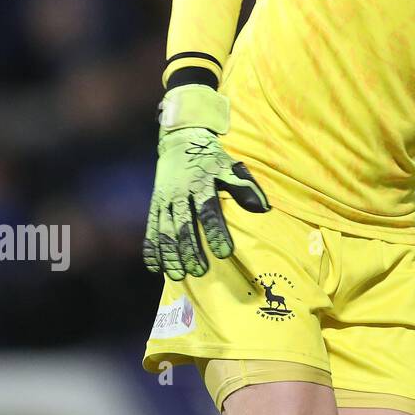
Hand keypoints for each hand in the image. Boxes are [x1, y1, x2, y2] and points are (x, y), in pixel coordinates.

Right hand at [143, 85, 269, 279]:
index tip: (224, 253)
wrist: (181, 140)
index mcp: (201, 184)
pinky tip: (155, 268)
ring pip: (165, 230)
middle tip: (200, 271)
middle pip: (184, 225)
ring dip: (171, 254)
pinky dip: (151, 249)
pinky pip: (151, 229)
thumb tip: (263, 208)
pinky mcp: (154, 205)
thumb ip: (244, 187)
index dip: (216, 232)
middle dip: (191, 249)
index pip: (209, 211)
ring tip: (179, 275)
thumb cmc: (210, 158)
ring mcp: (164, 200)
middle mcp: (180, 193)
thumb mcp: (229, 167)